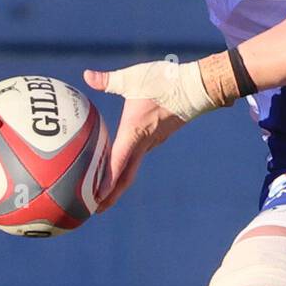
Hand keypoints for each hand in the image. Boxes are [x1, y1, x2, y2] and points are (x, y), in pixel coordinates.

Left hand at [83, 66, 188, 208]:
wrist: (197, 87)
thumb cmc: (166, 82)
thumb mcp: (133, 78)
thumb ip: (108, 80)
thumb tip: (87, 75)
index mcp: (135, 131)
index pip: (118, 162)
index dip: (106, 182)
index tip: (96, 198)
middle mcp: (145, 142)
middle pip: (126, 175)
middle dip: (111, 194)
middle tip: (95, 209)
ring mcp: (154, 141)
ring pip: (133, 167)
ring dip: (118, 182)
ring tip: (103, 193)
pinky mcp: (159, 136)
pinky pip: (139, 156)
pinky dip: (126, 167)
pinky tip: (119, 164)